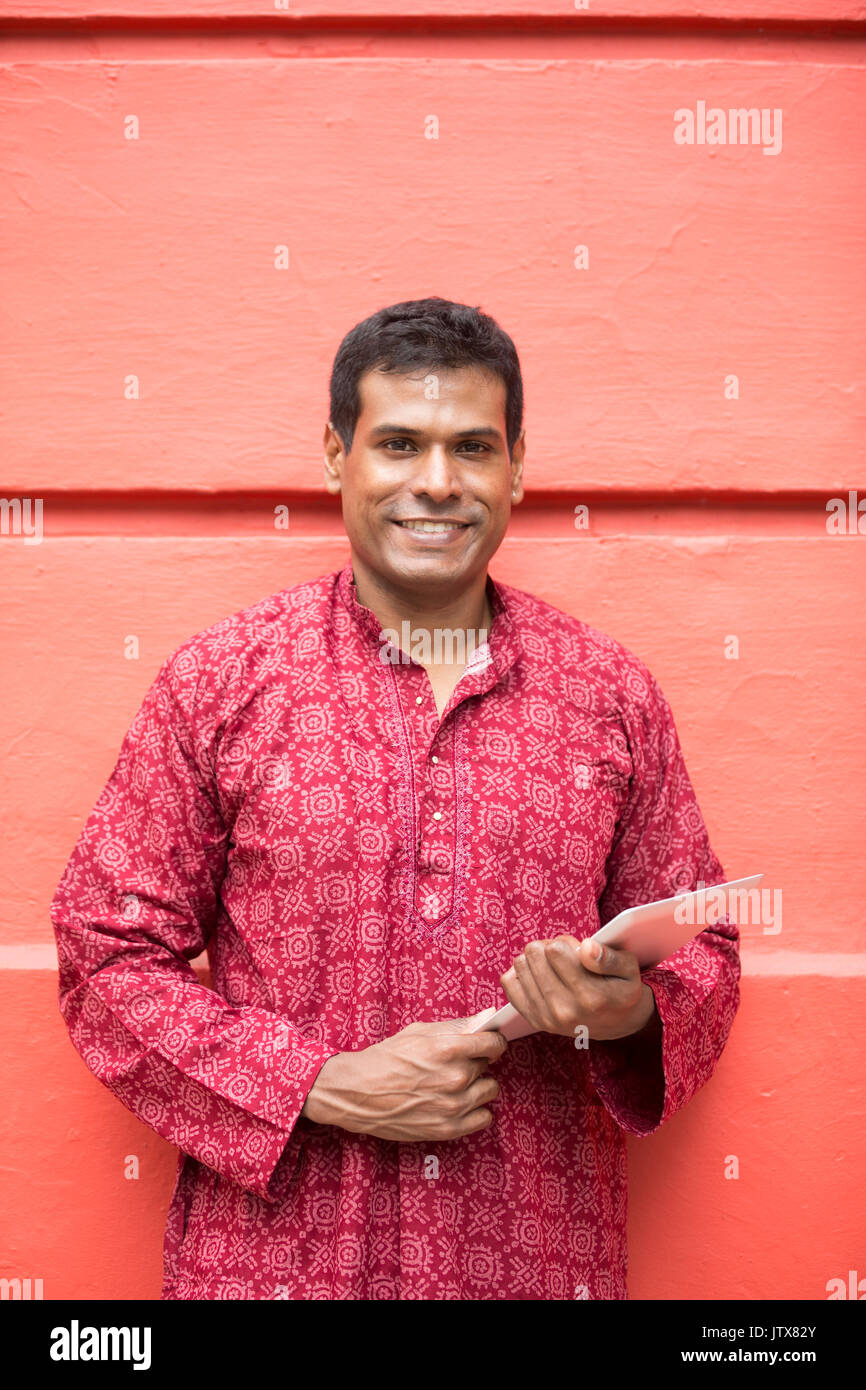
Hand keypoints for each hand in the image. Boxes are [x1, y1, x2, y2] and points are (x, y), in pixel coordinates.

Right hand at [301, 1009, 507, 1140]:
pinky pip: (484, 1118)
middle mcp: (456, 1078)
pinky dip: (476, 1111)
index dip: (492, 1042)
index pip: (494, 1044)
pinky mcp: (449, 1129)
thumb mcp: (419, 1032)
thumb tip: (486, 1018)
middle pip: (488, 1066)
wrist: (357, 1093)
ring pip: (490, 1091)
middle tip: (454, 1064)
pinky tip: (458, 1103)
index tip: (488, 1044)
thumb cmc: (386, 1058)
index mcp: (448, 1049)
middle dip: (475, 1063)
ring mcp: (454, 1106)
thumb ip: (456, 1026)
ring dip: (477, 1086)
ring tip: (455, 1085)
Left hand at [500, 935, 656, 1041]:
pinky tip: (539, 975)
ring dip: (536, 959)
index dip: (565, 942)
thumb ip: (609, 957)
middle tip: (565, 956)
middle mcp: (565, 1010)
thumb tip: (586, 947)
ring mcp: (546, 1017)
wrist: (617, 1024)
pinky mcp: (534, 1020)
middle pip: (534, 954)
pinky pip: (509, 982)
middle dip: (549, 947)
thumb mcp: (629, 970)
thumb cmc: (622, 989)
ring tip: (555, 966)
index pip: (555, 950)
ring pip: (520, 965)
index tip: (577, 950)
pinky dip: (521, 973)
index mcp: (590, 996)